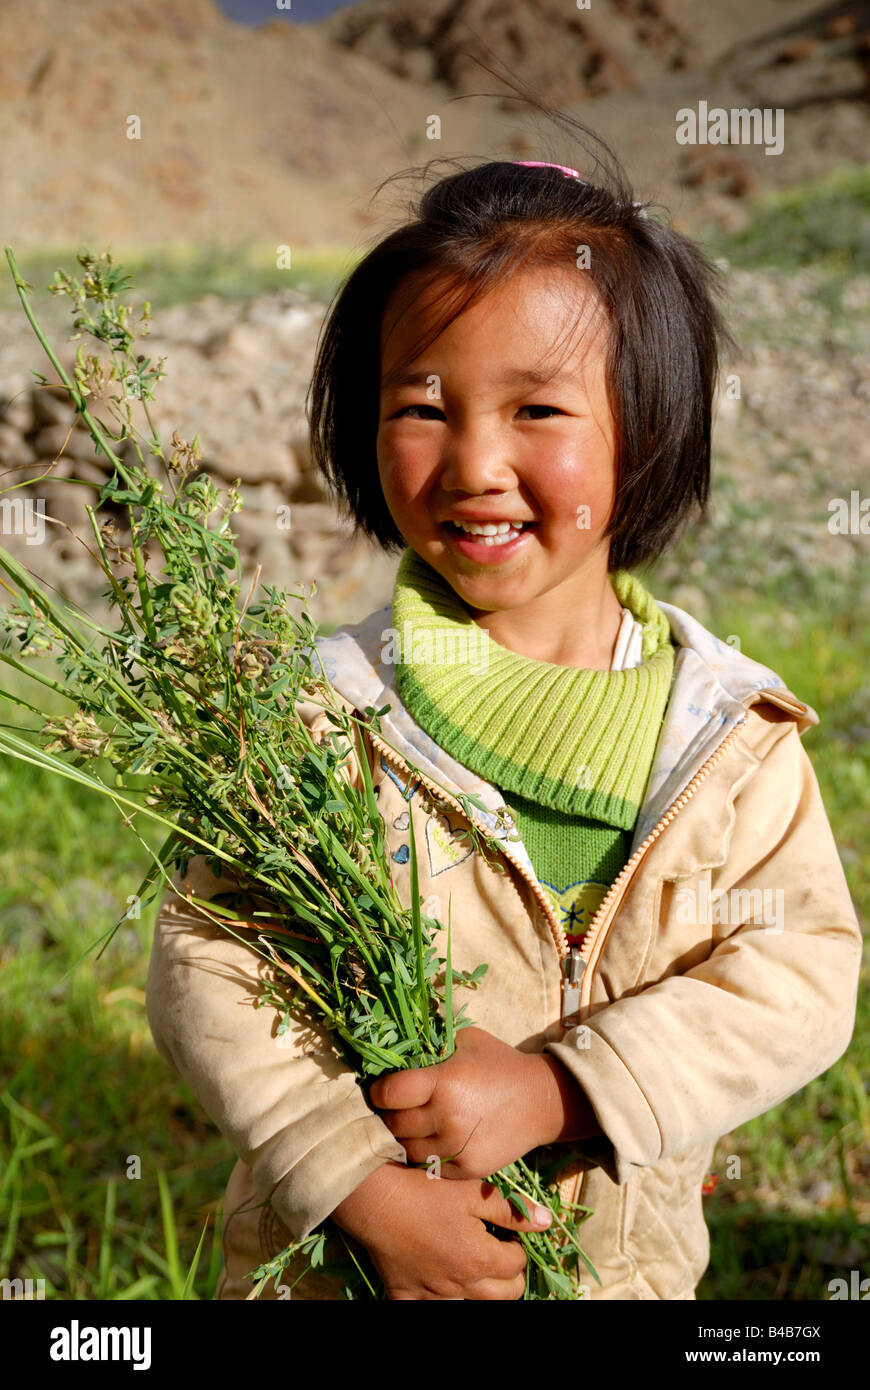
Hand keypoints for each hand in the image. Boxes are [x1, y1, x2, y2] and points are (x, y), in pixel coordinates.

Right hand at [331, 1161, 551, 1299]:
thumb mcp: (472, 1191)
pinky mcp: (406, 1297)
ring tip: (473, 1265)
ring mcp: (433, 1295)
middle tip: (499, 1252)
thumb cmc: (427, 1190)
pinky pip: (428, 1311)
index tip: (508, 1232)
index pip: (518, 1263)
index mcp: (480, 1259)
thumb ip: (512, 1210)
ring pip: (472, 1307)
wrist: (376, 1200)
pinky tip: (439, 1282)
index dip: (518, 1245)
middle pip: (505, 1295)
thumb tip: (547, 1222)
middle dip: (510, 1275)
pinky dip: (438, 1301)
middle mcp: (460, 1285)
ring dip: (481, 1290)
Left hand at [368, 1026, 591, 1178]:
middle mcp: (447, 1117)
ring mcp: (457, 1147)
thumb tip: (395, 1044)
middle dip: (388, 1116)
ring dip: (404, 1138)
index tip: (379, 1090)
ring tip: (409, 1125)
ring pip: (408, 1149)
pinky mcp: (467, 1169)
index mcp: (444, 1082)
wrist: (541, 1101)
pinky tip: (429, 1140)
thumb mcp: (466, 1040)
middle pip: (395, 1124)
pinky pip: (429, 1166)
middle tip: (392, 1109)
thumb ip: (431, 1043)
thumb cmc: (500, 1064)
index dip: (377, 1092)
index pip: (390, 1094)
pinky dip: (424, 1155)